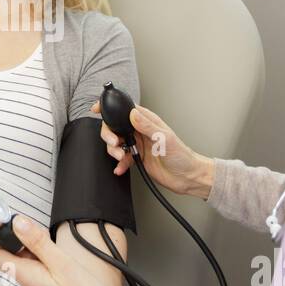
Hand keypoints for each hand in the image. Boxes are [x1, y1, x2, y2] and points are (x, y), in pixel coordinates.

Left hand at [0, 216, 136, 285]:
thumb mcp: (62, 263)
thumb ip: (38, 242)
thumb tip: (18, 223)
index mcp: (27, 278)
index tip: (10, 224)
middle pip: (12, 261)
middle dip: (22, 244)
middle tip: (42, 234)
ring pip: (28, 270)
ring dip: (36, 256)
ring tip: (58, 251)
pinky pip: (40, 280)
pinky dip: (46, 268)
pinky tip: (64, 268)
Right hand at [90, 99, 212, 196]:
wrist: (186, 177)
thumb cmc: (181, 156)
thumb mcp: (164, 138)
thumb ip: (147, 125)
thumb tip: (133, 113)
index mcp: (148, 121)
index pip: (126, 109)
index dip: (111, 108)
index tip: (98, 109)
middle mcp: (140, 131)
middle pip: (115, 127)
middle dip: (109, 135)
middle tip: (114, 144)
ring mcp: (138, 144)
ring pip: (116, 143)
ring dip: (114, 151)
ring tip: (121, 157)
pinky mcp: (137, 157)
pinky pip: (121, 158)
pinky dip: (119, 163)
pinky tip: (121, 168)